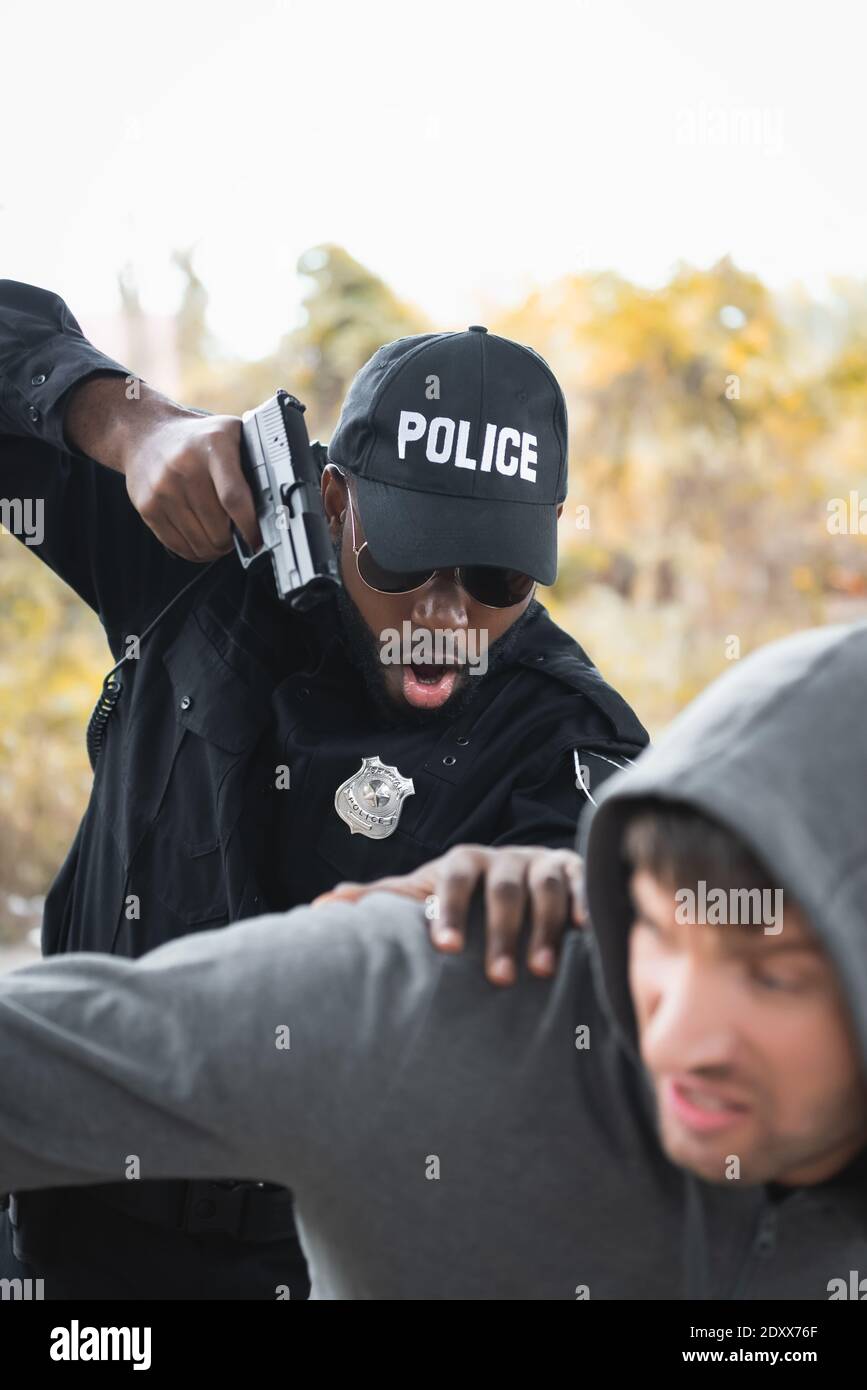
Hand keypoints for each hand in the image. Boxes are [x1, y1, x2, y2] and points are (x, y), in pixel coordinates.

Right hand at [122, 411, 259, 561]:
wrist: (146, 433)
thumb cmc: (198, 439)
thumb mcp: (230, 434)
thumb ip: (253, 461)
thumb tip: (277, 502)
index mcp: (214, 446)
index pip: (234, 498)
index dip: (249, 527)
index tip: (257, 540)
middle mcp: (185, 466)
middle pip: (218, 529)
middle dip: (233, 541)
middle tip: (236, 534)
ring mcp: (163, 488)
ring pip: (199, 543)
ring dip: (214, 548)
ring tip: (218, 535)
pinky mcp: (147, 506)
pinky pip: (177, 545)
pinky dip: (194, 550)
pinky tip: (200, 539)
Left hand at [313, 844, 586, 985]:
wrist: (521, 875)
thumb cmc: (463, 897)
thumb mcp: (422, 894)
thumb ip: (379, 901)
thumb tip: (318, 908)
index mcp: (463, 862)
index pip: (454, 880)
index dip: (450, 910)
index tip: (445, 950)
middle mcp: (504, 859)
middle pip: (503, 888)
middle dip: (502, 932)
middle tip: (499, 979)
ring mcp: (542, 863)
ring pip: (545, 887)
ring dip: (544, 927)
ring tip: (540, 973)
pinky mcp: (577, 871)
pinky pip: (584, 881)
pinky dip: (585, 902)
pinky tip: (585, 931)